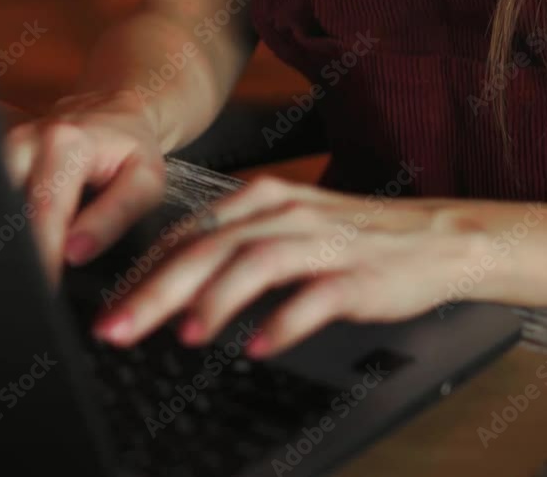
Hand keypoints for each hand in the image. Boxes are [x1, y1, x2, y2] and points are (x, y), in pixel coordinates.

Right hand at [4, 91, 166, 284]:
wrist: (115, 113)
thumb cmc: (132, 151)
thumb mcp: (143, 184)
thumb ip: (113, 217)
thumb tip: (74, 252)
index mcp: (65, 144)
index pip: (44, 213)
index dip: (41, 258)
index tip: (42, 293)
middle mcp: (25, 140)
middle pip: (5, 210)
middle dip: (14, 253)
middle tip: (24, 292)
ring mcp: (2, 145)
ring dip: (2, 240)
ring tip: (17, 273)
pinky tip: (9, 247)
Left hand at [93, 177, 502, 357]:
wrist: (437, 236)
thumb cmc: (354, 238)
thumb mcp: (288, 228)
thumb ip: (235, 247)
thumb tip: (175, 286)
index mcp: (262, 199)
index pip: (189, 234)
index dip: (143, 271)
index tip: (109, 306)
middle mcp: (286, 213)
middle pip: (209, 249)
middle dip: (156, 290)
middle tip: (117, 327)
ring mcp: (324, 241)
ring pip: (256, 264)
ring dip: (215, 300)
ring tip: (184, 334)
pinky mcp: (359, 274)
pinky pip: (316, 297)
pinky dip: (284, 322)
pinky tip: (259, 346)